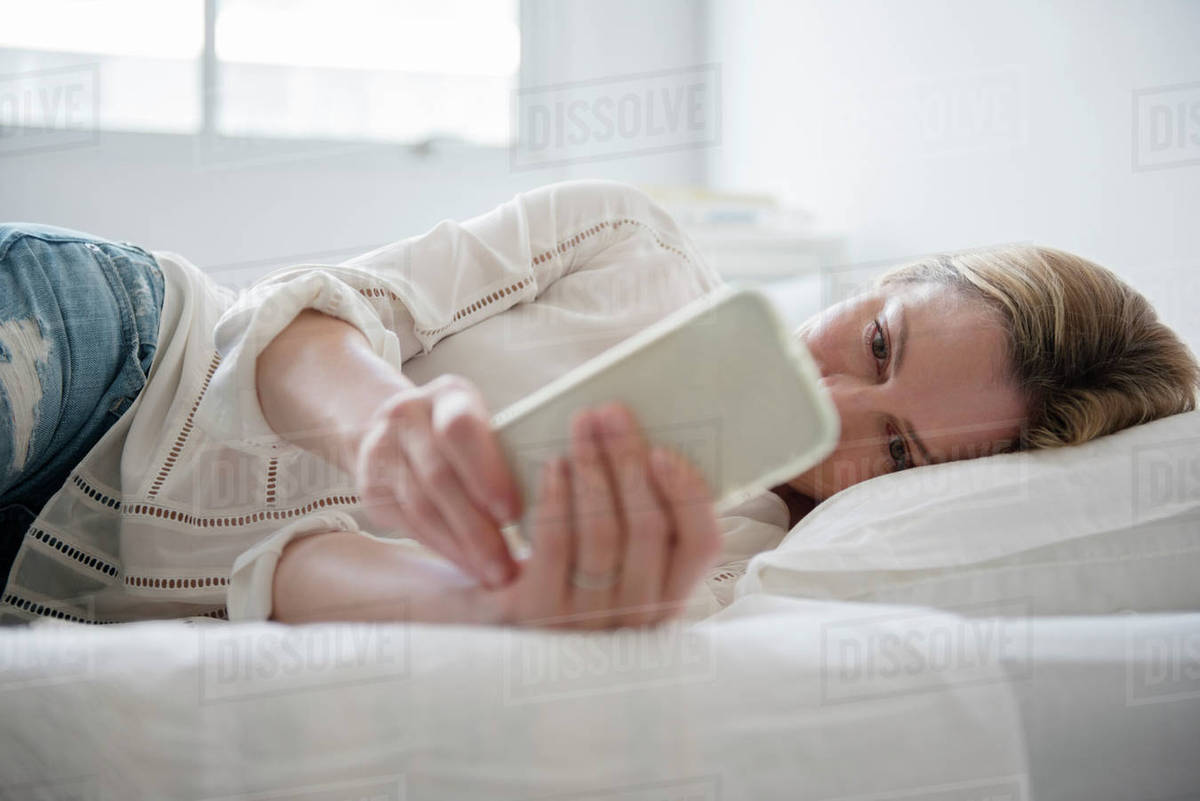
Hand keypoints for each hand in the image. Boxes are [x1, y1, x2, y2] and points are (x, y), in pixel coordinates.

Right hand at [353, 373, 522, 588]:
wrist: (395, 426)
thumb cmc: (462, 430)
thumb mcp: (485, 421)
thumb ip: (510, 449)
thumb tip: (555, 496)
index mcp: (448, 396)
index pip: (461, 429)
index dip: (487, 472)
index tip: (514, 513)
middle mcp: (408, 417)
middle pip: (439, 477)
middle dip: (476, 527)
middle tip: (508, 565)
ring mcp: (383, 451)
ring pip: (421, 506)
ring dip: (459, 546)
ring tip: (491, 574)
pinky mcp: (371, 486)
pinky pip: (407, 523)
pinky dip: (441, 547)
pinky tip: (466, 565)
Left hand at [477, 402, 722, 629]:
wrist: (500, 631)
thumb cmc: (569, 581)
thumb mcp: (617, 565)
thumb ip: (640, 523)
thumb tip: (647, 446)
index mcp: (668, 600)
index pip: (701, 545)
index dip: (688, 495)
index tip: (663, 450)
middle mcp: (636, 618)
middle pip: (648, 528)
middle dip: (629, 459)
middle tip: (612, 412)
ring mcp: (586, 622)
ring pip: (603, 532)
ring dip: (593, 467)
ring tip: (582, 426)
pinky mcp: (537, 616)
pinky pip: (556, 545)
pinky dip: (558, 497)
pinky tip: (553, 466)